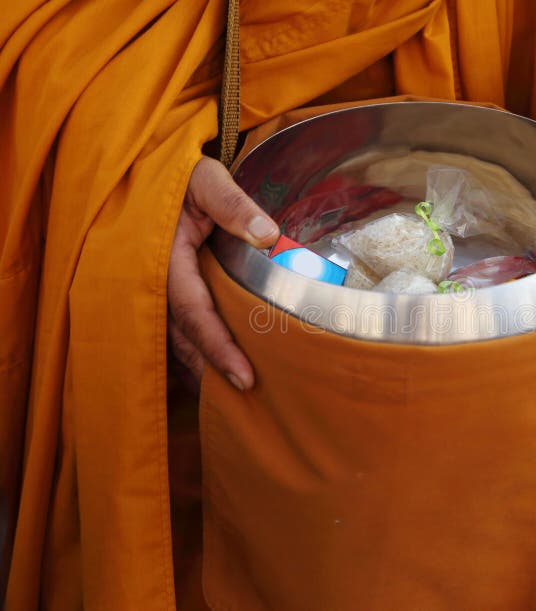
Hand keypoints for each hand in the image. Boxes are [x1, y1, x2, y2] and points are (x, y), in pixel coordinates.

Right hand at [168, 156, 278, 390]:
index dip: (218, 347)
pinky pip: (174, 327)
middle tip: (247, 397)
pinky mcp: (158, 289)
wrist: (145, 167)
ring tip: (234, 395)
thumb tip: (269, 236)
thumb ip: (232, 203)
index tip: (245, 377)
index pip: (193, 314)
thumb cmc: (177, 171)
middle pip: (183, 338)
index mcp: (162, 258)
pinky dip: (194, 349)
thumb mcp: (204, 178)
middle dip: (211, 370)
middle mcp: (151, 280)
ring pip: (175, 339)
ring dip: (202, 367)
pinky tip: (215, 368)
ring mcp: (150, 287)